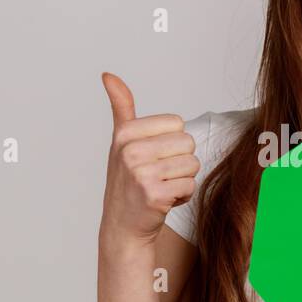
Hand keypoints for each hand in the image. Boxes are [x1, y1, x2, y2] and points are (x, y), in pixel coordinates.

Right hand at [99, 72, 199, 246]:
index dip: (171, 142)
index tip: (152, 157)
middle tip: (159, 175)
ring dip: (183, 179)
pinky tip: (164, 201)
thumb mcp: (121, 141)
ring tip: (161, 186)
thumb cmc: (126, 181)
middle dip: (180, 161)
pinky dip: (183, 196)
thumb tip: (108, 75)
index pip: (177, 123)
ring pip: (192, 164)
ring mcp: (141, 173)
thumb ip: (121, 107)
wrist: (122, 226)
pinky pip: (190, 185)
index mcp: (125, 133)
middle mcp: (130, 151)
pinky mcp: (154, 195)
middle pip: (188, 142)